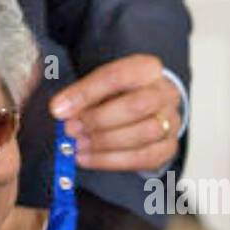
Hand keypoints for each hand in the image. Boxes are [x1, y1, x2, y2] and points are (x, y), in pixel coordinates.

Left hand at [49, 54, 181, 171]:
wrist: (145, 108)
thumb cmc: (118, 93)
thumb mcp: (99, 83)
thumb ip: (81, 92)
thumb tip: (58, 106)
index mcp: (147, 68)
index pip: (116, 76)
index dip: (85, 93)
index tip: (58, 108)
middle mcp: (165, 93)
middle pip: (134, 106)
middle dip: (97, 120)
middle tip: (70, 129)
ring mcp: (171, 121)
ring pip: (141, 134)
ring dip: (103, 143)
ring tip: (77, 145)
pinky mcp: (169, 147)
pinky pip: (143, 158)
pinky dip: (110, 161)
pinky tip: (87, 158)